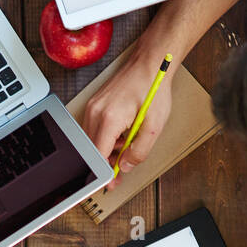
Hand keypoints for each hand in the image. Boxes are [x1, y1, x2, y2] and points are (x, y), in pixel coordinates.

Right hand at [81, 42, 173, 171]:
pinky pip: (95, 129)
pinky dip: (107, 136)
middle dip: (107, 161)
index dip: (104, 172)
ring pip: (93, 140)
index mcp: (109, 118)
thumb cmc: (152, 87)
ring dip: (108, 148)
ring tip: (128, 141)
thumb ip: (140, 151)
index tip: (110, 182)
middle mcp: (96, 112)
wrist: (150, 63)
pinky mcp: (94, 105)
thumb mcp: (154, 126)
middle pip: (93, 149)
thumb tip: (126, 165)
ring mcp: (92, 107)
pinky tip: (121, 132)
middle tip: (123, 166)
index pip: (98, 155)